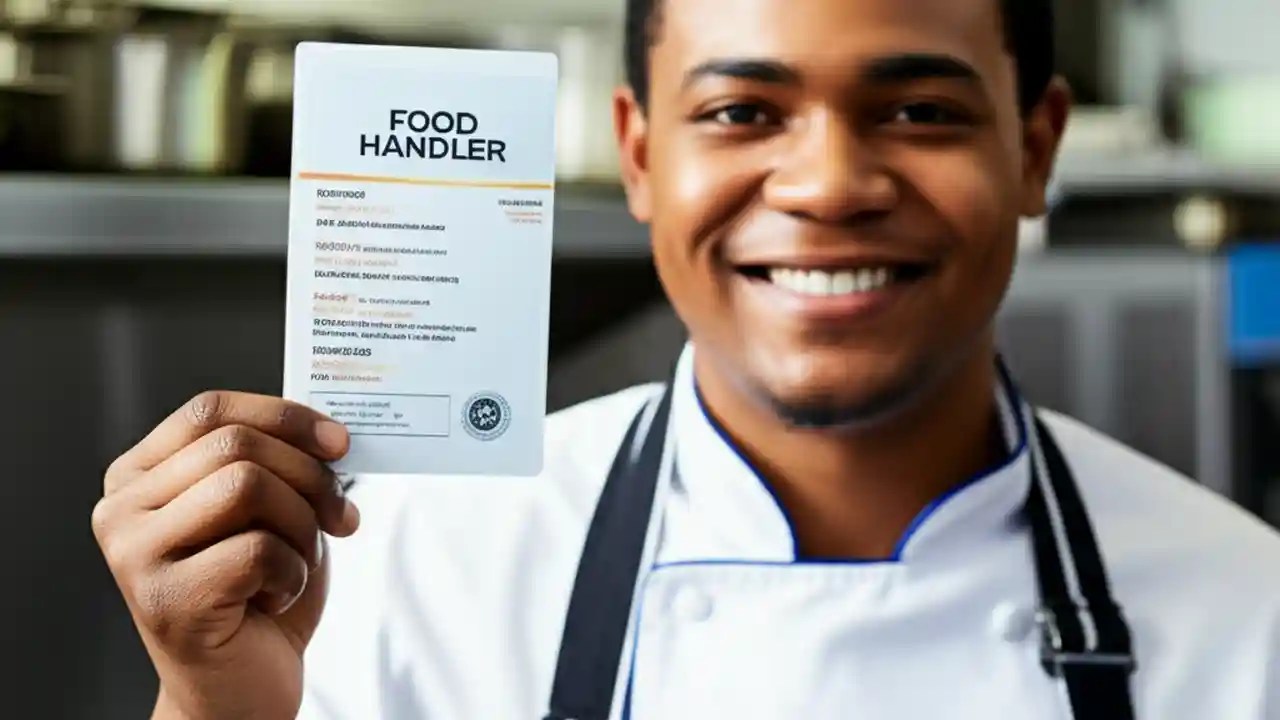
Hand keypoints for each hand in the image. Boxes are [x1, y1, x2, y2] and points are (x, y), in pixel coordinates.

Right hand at [92, 391, 359, 719]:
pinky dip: (292, 572)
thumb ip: (278, 463)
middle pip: (235, 445)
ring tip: (298, 561)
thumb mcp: (268, 512)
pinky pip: (257, 549)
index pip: (210, 410)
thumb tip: (330, 430)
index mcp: (140, 476)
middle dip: (309, 476)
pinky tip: (276, 597)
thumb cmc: (257, 596)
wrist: (240, 689)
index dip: (285, 416)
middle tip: (340, 516)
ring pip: (247, 486)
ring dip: (301, 525)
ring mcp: (134, 556)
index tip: (339, 442)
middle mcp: (122, 510)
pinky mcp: (166, 601)